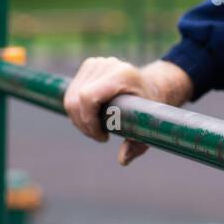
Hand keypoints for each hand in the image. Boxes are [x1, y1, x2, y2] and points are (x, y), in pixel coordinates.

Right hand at [62, 57, 191, 165]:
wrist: (153, 86)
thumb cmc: (151, 109)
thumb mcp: (148, 127)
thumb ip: (136, 145)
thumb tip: (122, 160)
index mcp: (122, 75)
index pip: (87, 97)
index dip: (88, 121)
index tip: (103, 137)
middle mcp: (108, 65)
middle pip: (75, 99)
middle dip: (83, 125)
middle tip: (99, 136)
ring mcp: (97, 63)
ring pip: (71, 98)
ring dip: (79, 119)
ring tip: (96, 129)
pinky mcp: (90, 65)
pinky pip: (72, 92)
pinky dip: (77, 110)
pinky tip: (92, 117)